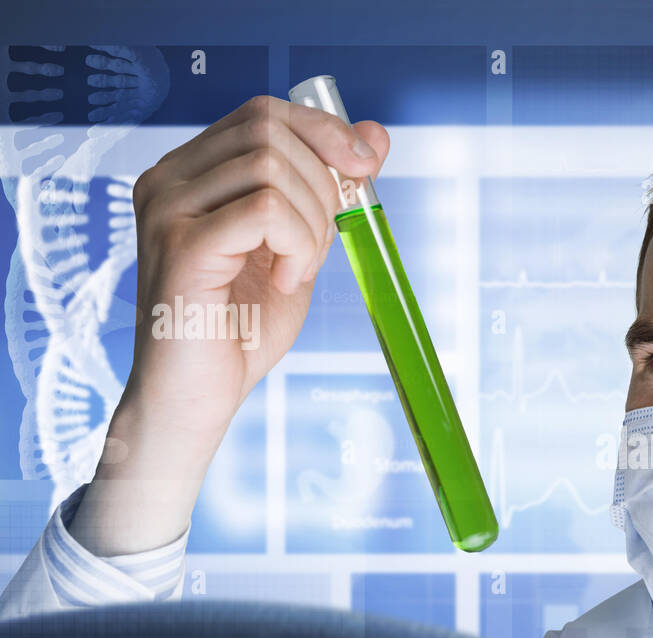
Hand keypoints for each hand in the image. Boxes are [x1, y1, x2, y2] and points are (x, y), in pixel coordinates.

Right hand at [69, 95, 389, 555]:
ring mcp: (167, 208)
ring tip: (294, 271)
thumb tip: (375, 135)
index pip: (264, 113)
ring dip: (310, 223)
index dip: (324, 132)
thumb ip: (329, 192)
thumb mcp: (301, 249)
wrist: (198, 398)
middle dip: (322, 184)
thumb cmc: (242, 331)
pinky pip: (263, 210)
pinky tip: (281, 281)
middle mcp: (168, 179)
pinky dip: (294, 245)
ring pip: (270, 167)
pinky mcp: (180, 244)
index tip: (365, 170)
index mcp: (192, 173)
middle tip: (317, 248)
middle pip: (269, 129)